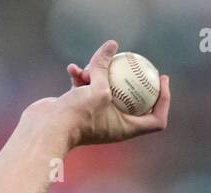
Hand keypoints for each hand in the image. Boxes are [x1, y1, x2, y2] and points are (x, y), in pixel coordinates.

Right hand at [26, 39, 170, 148]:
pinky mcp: (80, 108)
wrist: (46, 130)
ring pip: (107, 90)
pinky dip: (81, 78)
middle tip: (138, 63)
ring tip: (90, 68)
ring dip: (99, 75)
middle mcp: (114, 124)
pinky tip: (73, 68)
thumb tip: (112, 45)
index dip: (164, 100)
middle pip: (133, 101)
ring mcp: (97, 116)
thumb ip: (104, 66)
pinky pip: (86, 89)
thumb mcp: (97, 88)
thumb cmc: (77, 116)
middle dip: (134, 81)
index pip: (156, 119)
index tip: (161, 79)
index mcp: (127, 128)